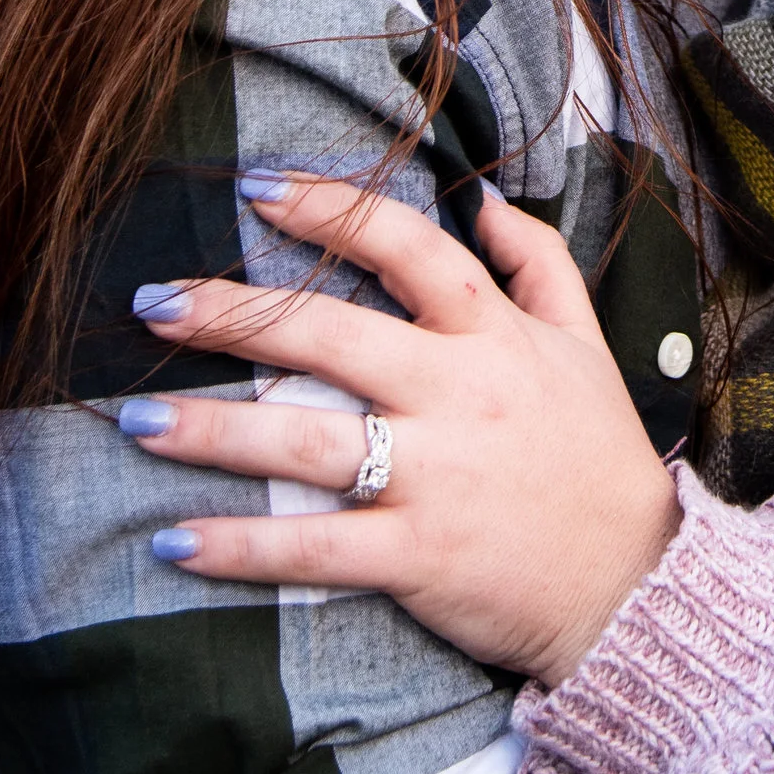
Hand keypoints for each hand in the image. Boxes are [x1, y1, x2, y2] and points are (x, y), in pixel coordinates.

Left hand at [117, 178, 682, 685]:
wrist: (639, 587)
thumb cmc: (601, 461)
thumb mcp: (587, 346)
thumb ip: (540, 265)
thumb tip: (484, 200)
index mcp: (496, 339)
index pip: (410, 249)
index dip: (334, 211)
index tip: (259, 187)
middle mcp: (461, 396)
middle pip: (332, 336)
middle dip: (234, 315)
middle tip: (153, 302)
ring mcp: (438, 477)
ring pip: (309, 441)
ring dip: (214, 430)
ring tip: (134, 418)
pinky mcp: (420, 558)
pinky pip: (316, 548)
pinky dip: (243, 548)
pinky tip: (173, 542)